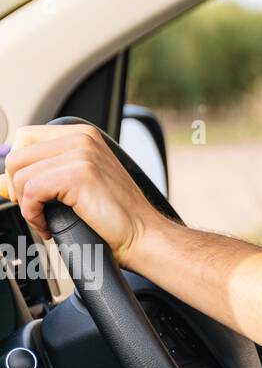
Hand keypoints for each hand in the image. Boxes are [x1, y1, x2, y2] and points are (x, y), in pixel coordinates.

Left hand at [0, 123, 157, 267]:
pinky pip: (31, 192)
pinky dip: (33, 215)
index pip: (25, 138)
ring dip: (26, 205)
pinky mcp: (80, 174)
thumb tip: (1, 182)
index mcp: (83, 135)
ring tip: (47, 219)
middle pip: (17, 156)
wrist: (141, 233)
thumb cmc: (112, 214)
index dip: (19, 169)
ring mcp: (82, 153)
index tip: (29, 192)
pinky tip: (49, 225)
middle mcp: (83, 138)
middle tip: (36, 208)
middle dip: (17, 188)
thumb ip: (38, 177)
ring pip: (20, 175)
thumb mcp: (71, 186)